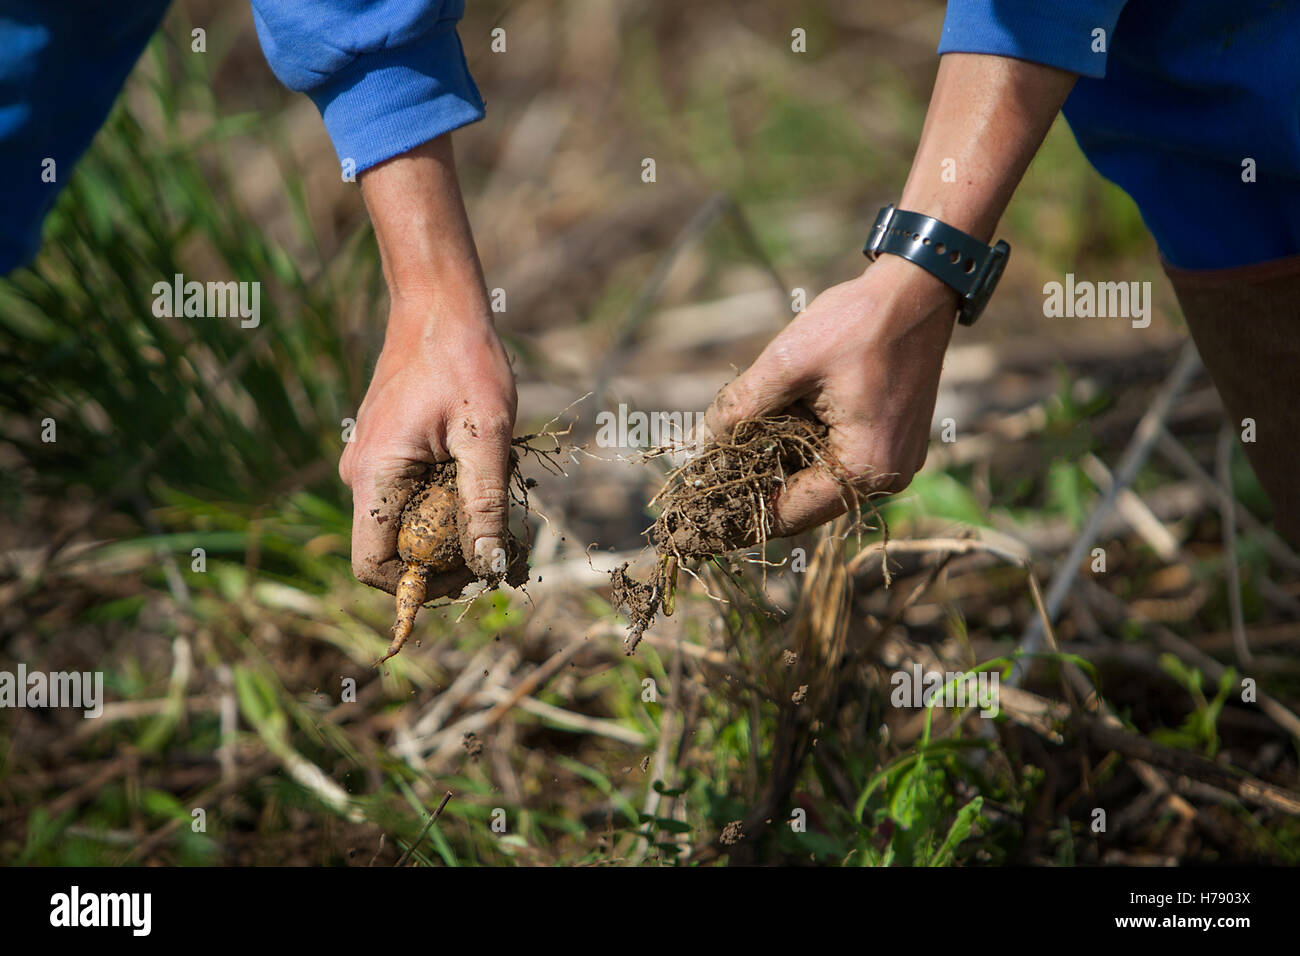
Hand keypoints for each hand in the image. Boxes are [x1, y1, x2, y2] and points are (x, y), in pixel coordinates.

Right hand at [338, 297, 516, 594]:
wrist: (438, 305)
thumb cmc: (464, 363)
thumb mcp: (486, 438)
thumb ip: (485, 506)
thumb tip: (490, 567)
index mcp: (374, 476)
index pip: (373, 567)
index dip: (420, 586)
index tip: (470, 572)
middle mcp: (359, 474)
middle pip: (392, 549)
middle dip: (443, 555)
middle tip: (496, 537)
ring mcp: (367, 461)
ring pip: (402, 522)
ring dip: (446, 525)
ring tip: (489, 493)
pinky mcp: (383, 451)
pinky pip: (405, 495)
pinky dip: (441, 499)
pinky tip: (474, 472)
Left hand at [704, 256, 958, 535]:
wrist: (919, 288)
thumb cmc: (858, 322)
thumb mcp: (788, 362)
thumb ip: (742, 407)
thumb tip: (704, 443)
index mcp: (866, 467)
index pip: (790, 513)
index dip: (743, 514)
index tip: (704, 513)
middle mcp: (887, 476)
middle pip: (805, 502)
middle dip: (759, 486)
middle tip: (711, 474)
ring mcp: (894, 460)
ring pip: (818, 480)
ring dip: (781, 464)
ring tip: (736, 444)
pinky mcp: (892, 441)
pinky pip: (837, 459)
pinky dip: (804, 447)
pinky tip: (776, 422)